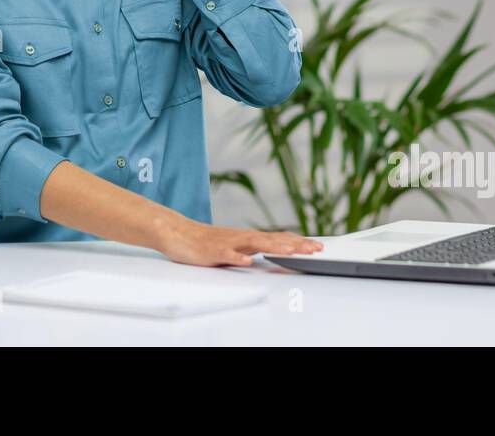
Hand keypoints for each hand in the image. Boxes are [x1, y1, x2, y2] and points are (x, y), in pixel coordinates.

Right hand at [156, 216, 324, 266]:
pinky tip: (247, 262)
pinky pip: (226, 255)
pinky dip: (237, 258)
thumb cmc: (206, 241)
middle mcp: (241, 237)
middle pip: (272, 239)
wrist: (177, 233)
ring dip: (273, 247)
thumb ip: (253, 247)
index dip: (298, 242)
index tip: (317, 246)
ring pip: (253, 244)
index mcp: (248, 237)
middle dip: (295, 245)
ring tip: (289, 252)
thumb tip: (276, 250)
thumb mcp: (235, 245)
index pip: (278, 238)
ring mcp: (227, 243)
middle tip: (314, 249)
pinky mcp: (212, 252)